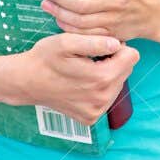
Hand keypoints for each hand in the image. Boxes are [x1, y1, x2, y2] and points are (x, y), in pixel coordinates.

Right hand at [5, 33, 137, 124]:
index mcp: (101, 79)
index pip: (132, 56)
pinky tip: (81, 83)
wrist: (26, 82)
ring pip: (118, 84)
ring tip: (84, 70)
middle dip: (113, 61)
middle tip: (90, 58)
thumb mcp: (66, 42)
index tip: (100, 46)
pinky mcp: (91, 118)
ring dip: (106, 74)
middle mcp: (102, 99)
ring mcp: (97, 111)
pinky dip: (98, 88)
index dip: (117, 46)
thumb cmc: (45, 58)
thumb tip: (118, 43)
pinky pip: (107, 97)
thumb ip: (94, 42)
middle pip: (127, 70)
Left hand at [40, 0, 159, 42]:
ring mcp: (114, 20)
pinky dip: (68, 27)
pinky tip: (59, 18)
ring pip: (80, 22)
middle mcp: (118, 1)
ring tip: (46, 4)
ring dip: (59, 13)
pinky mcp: (111, 34)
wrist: (154, 12)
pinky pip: (85, 34)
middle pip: (82, 4)